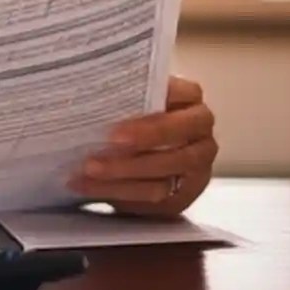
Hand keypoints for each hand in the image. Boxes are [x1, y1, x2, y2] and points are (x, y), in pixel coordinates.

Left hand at [68, 76, 216, 216]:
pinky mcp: (184, 195)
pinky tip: (90, 186)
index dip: (153, 104)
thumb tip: (88, 92)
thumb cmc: (134, 120)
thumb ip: (125, 97)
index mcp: (192, 102)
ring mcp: (197, 168)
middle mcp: (201, 134)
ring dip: (122, 172)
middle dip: (140, 140)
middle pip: (177, 138)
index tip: (117, 119)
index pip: (182, 95)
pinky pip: (153, 197)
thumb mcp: (132, 103)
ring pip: (163, 172)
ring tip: (88, 169)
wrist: (141, 160)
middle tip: (107, 143)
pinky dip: (118, 192)